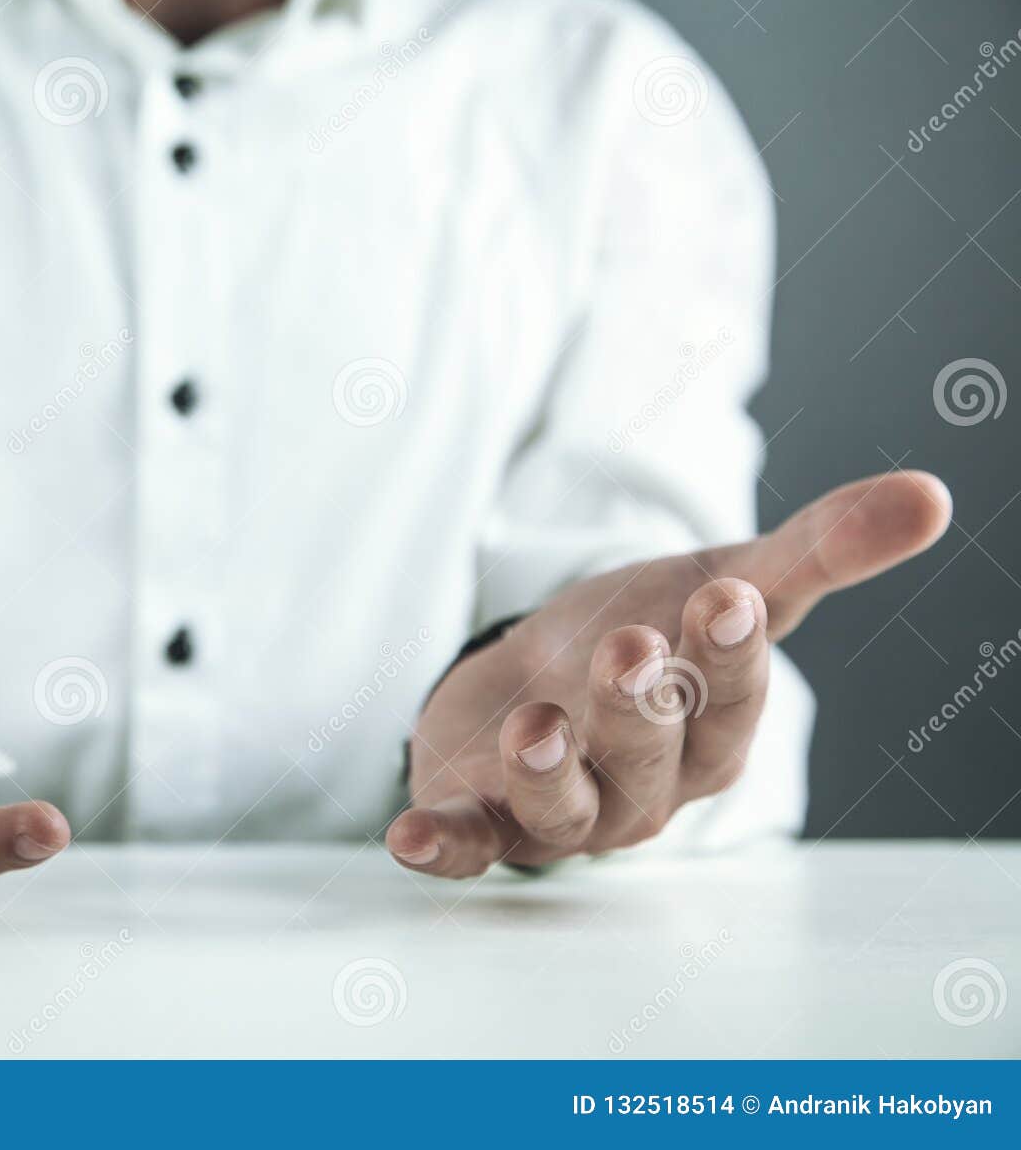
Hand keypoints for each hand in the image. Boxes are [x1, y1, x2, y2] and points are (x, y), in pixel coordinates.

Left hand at [387, 471, 951, 876]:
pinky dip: (443, 845)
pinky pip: (468, 844)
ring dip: (550, 768)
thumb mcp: (724, 581)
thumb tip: (932, 493)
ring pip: (564, 804)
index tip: (726, 597)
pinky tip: (407, 839)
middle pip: (649, 755)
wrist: (546, 675)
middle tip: (628, 647)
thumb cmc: (647, 636)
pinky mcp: (485, 818)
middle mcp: (645, 784)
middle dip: (639, 705)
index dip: (731, 654)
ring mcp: (563, 809)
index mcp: (710, 729)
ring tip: (536, 721)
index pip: (732, 697)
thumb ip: (819, 547)